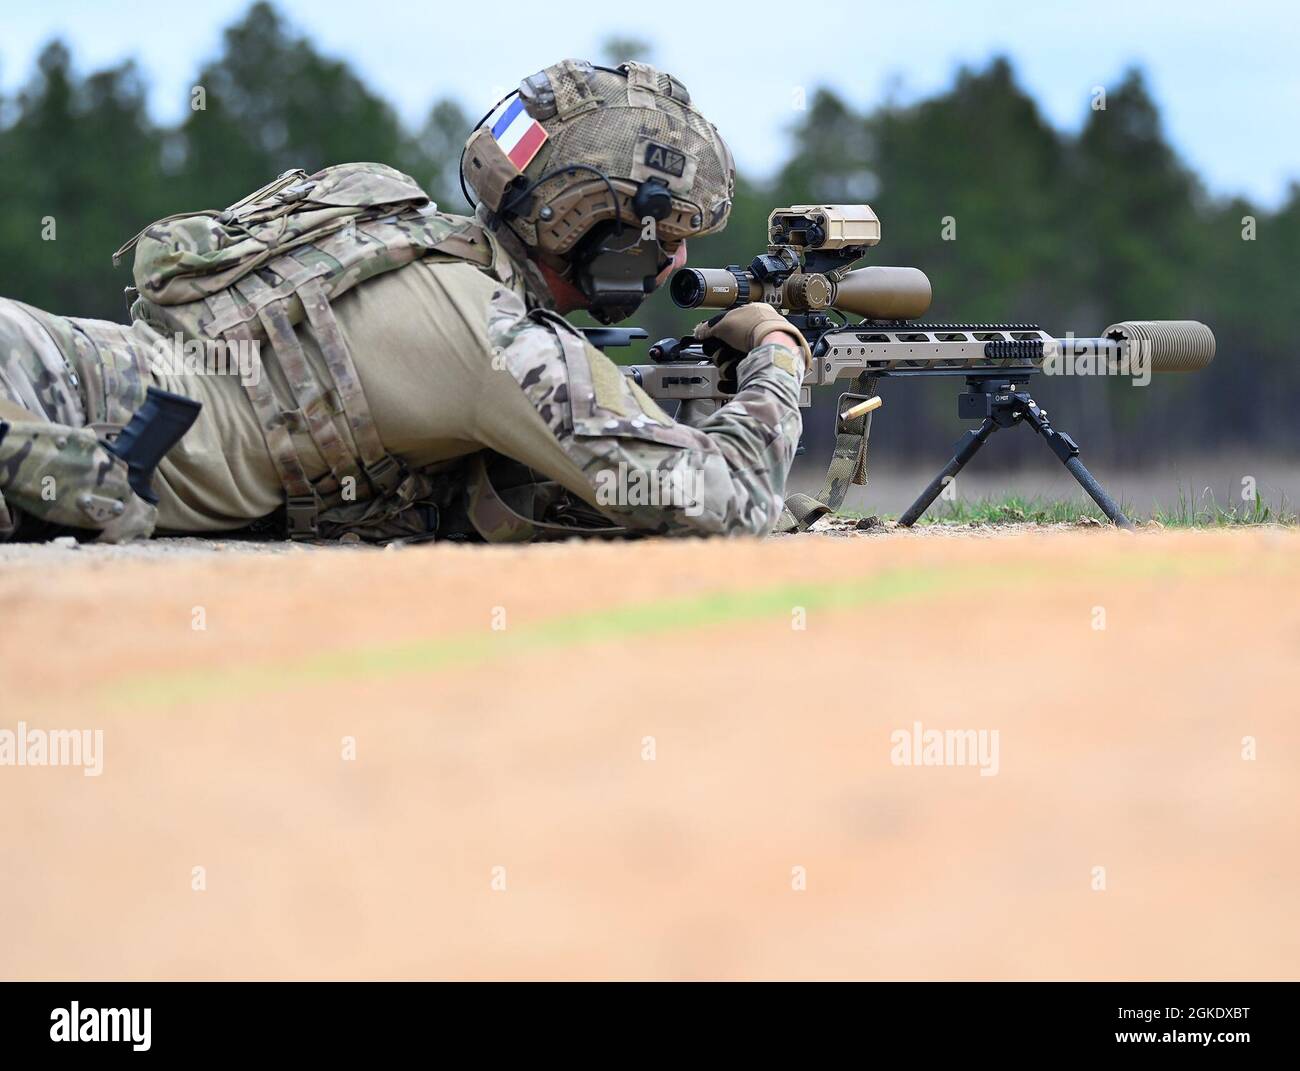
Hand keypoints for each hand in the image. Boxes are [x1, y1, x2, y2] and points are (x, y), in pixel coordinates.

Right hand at [693, 304, 811, 372]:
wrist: (774, 348)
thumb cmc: (756, 329)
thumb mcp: (724, 322)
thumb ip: (708, 328)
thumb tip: (699, 332)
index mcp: (753, 314)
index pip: (728, 325)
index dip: (716, 334)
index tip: (709, 341)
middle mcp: (758, 333)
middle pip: (729, 347)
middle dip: (720, 354)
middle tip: (722, 353)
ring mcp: (762, 352)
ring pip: (734, 364)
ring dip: (726, 367)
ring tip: (730, 366)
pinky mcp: (763, 370)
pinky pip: (742, 377)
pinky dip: (732, 381)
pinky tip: (728, 381)